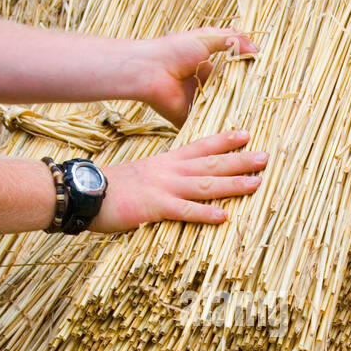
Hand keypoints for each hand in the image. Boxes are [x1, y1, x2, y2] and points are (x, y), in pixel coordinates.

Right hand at [93, 129, 267, 232]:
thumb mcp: (139, 176)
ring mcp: (164, 188)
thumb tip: (172, 185)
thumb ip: (159, 179)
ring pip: (205, 185)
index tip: (246, 133)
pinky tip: (225, 216)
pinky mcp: (155, 208)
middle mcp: (169, 171)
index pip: (201, 147)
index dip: (224, 140)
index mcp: (166, 162)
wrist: (84, 191)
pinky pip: (184, 211)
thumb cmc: (109, 188)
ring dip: (233, 184)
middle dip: (240, 160)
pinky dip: (205, 214)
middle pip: (211, 164)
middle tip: (266, 157)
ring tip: (257, 183)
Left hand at [133, 28, 259, 126]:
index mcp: (209, 69)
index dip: (248, 80)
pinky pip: (206, 127)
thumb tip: (258, 48)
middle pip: (230, 97)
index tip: (266, 85)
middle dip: (244, 102)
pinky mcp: (189, 120)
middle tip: (264, 107)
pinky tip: (237, 135)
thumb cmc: (175, 50)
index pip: (234, 76)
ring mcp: (197, 105)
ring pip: (220, 113)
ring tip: (256, 122)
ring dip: (234, 117)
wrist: (150, 71)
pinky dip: (217, 131)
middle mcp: (205, 88)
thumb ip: (233, 40)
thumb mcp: (207, 37)